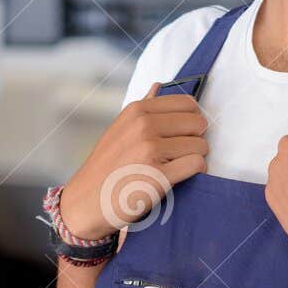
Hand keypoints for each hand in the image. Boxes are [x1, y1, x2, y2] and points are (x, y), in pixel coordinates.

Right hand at [59, 82, 208, 239]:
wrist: (86, 202)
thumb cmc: (106, 167)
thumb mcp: (119, 129)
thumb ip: (143, 108)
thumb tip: (159, 85)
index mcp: (137, 110)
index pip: (188, 103)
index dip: (191, 120)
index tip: (182, 134)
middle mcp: (144, 126)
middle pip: (198, 123)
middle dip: (195, 139)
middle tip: (178, 154)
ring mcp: (150, 150)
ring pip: (201, 145)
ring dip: (195, 158)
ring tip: (175, 167)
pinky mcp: (159, 176)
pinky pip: (197, 165)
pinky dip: (195, 173)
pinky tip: (180, 177)